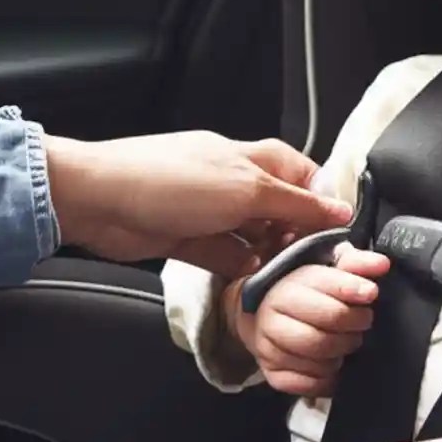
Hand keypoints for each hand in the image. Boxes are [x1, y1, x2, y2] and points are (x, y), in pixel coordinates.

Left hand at [45, 132, 351, 275]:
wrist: (101, 201)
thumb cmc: (170, 180)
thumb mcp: (247, 191)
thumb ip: (296, 205)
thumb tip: (340, 211)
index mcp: (256, 158)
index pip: (306, 178)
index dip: (324, 205)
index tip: (340, 236)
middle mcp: (238, 183)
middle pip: (283, 212)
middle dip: (299, 238)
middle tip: (314, 265)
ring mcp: (214, 212)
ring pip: (257, 239)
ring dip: (270, 257)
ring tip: (285, 278)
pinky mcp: (193, 239)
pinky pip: (229, 258)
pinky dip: (240, 270)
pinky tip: (251, 282)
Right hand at [224, 244, 389, 395]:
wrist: (270, 318)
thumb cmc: (309, 294)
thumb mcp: (330, 271)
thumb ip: (356, 264)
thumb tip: (382, 263)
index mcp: (286, 286)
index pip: (322, 286)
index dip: (351, 289)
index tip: (371, 293)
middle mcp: (272, 316)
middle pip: (324, 326)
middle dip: (352, 325)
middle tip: (363, 321)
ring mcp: (268, 348)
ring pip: (318, 357)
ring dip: (342, 352)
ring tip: (348, 342)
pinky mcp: (272, 375)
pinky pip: (310, 384)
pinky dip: (328, 377)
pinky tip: (333, 364)